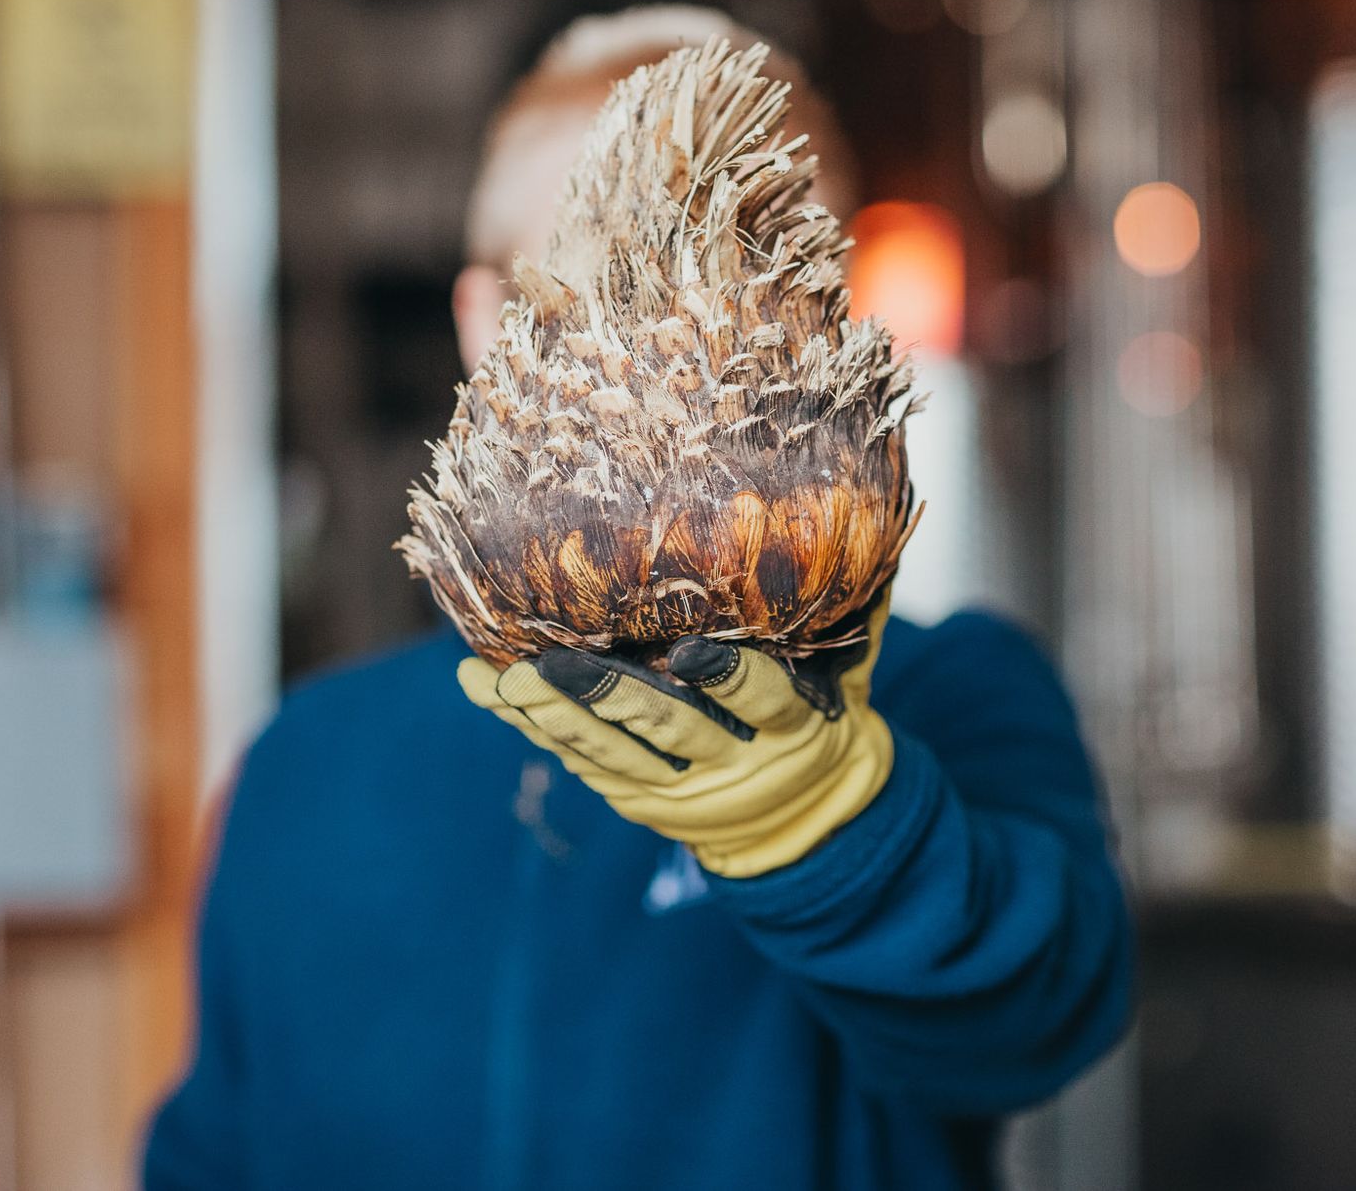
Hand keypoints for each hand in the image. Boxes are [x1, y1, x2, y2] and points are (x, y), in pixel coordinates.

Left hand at [458, 593, 894, 878]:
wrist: (812, 830)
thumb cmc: (827, 724)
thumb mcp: (851, 682)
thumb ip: (854, 617)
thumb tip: (870, 525)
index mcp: (796, 733)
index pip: (762, 703)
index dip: (728, 677)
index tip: (689, 647)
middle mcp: (736, 771)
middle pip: (666, 731)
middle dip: (604, 696)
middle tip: (547, 662)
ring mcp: (681, 796)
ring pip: (610, 755)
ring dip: (548, 716)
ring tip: (494, 677)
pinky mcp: (641, 804)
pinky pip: (581, 764)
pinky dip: (533, 728)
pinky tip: (485, 689)